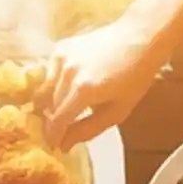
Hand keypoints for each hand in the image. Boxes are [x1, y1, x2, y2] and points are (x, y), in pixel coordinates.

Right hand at [41, 19, 164, 149]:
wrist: (139, 38)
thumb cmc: (134, 77)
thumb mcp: (117, 111)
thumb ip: (87, 129)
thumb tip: (64, 144)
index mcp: (83, 90)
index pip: (57, 121)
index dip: (53, 137)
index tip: (55, 146)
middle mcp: (67, 73)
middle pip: (48, 108)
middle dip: (51, 122)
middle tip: (60, 131)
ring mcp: (61, 58)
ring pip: (43, 91)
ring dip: (49, 105)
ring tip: (61, 111)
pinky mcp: (59, 48)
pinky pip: (48, 74)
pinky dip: (53, 85)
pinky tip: (67, 88)